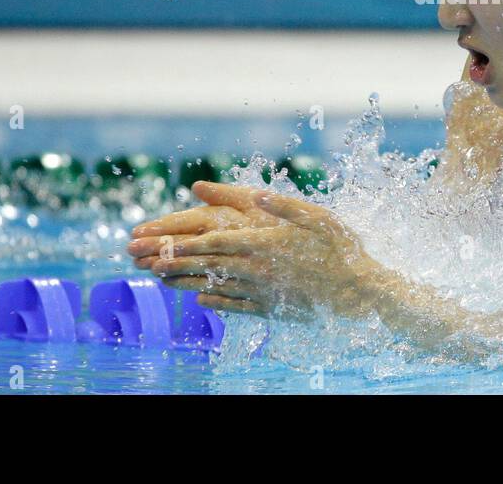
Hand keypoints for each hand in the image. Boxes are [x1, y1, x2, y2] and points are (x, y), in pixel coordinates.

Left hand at [127, 181, 385, 319]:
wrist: (361, 292)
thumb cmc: (342, 249)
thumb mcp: (317, 217)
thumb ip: (282, 206)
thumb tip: (254, 194)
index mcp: (265, 242)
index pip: (213, 241)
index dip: (183, 242)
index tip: (157, 242)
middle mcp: (258, 268)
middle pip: (206, 264)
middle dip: (171, 260)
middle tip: (141, 260)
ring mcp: (263, 291)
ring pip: (215, 286)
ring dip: (184, 281)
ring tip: (159, 279)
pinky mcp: (271, 308)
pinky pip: (235, 306)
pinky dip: (214, 302)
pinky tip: (199, 300)